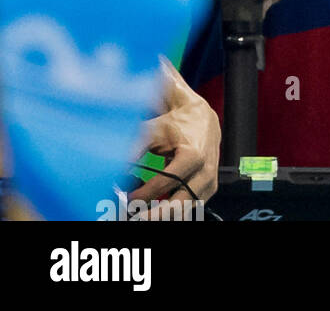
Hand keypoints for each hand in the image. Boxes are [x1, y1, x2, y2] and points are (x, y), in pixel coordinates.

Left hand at [127, 58, 220, 214]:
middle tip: (134, 215)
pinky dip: (173, 211)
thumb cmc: (176, 123)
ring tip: (142, 214)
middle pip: (178, 206)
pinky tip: (157, 208)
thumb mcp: (154, 131)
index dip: (143, 194)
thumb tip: (115, 167)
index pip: (164, 183)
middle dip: (154, 215)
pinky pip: (190, 208)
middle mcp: (204, 171)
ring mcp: (209, 182)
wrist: (202, 118)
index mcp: (193, 155)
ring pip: (185, 211)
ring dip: (163, 215)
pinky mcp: (209, 188)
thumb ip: (135, 149)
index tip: (126, 198)